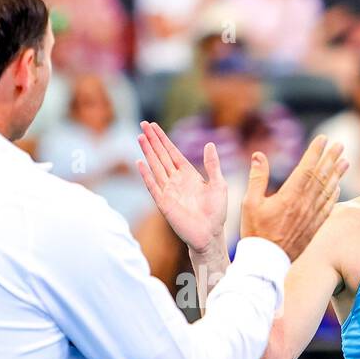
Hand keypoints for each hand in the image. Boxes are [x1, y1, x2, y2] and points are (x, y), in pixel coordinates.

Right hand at [135, 121, 227, 254]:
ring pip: (155, 167)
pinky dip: (147, 175)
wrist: (210, 234)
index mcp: (188, 174)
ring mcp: (168, 191)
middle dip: (153, 140)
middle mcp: (175, 180)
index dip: (163, 139)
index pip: (172, 152)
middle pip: (161, 155)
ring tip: (140, 137)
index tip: (154, 126)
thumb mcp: (219, 184)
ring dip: (148, 152)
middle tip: (143, 123)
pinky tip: (140, 163)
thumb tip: (209, 144)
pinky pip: (153, 186)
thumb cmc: (216, 212)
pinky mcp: (164, 204)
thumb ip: (213, 165)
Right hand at [240, 135, 347, 260]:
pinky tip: (338, 187)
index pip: (306, 168)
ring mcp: (311, 217)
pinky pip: (328, 208)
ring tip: (345, 161)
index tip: (323, 139)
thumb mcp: (249, 203)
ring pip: (328, 191)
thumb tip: (259, 155)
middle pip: (321, 177)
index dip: (315, 152)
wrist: (266, 262)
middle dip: (331, 159)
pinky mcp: (314, 227)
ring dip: (337, 174)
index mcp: (289, 196)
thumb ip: (257, 178)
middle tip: (339, 145)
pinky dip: (334, 195)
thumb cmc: (255, 232)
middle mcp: (304, 204)